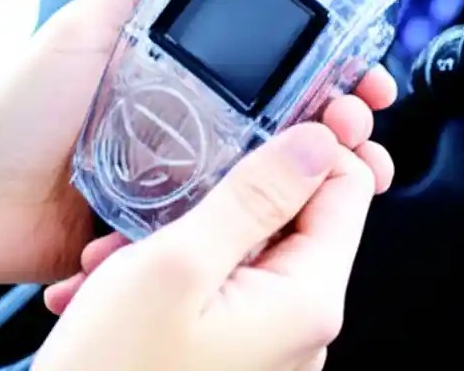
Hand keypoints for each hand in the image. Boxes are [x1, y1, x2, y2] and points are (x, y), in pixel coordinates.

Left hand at [0, 0, 397, 284]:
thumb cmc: (14, 117)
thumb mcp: (79, 27)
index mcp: (175, 74)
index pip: (268, 64)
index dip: (322, 64)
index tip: (358, 66)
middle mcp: (187, 123)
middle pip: (284, 119)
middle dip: (339, 116)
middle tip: (360, 117)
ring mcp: (181, 177)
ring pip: (271, 171)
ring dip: (322, 165)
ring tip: (349, 162)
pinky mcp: (169, 226)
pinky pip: (230, 220)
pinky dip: (275, 214)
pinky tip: (303, 204)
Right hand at [33, 122, 381, 370]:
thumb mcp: (178, 263)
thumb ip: (255, 196)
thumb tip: (319, 142)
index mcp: (306, 301)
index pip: (350, 188)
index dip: (311, 141)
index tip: (263, 117)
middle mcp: (301, 328)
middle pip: (290, 217)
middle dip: (219, 198)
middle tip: (156, 206)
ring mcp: (268, 345)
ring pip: (240, 250)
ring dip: (177, 238)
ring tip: (117, 261)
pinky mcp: (232, 354)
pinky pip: (217, 290)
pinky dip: (167, 277)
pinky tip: (114, 287)